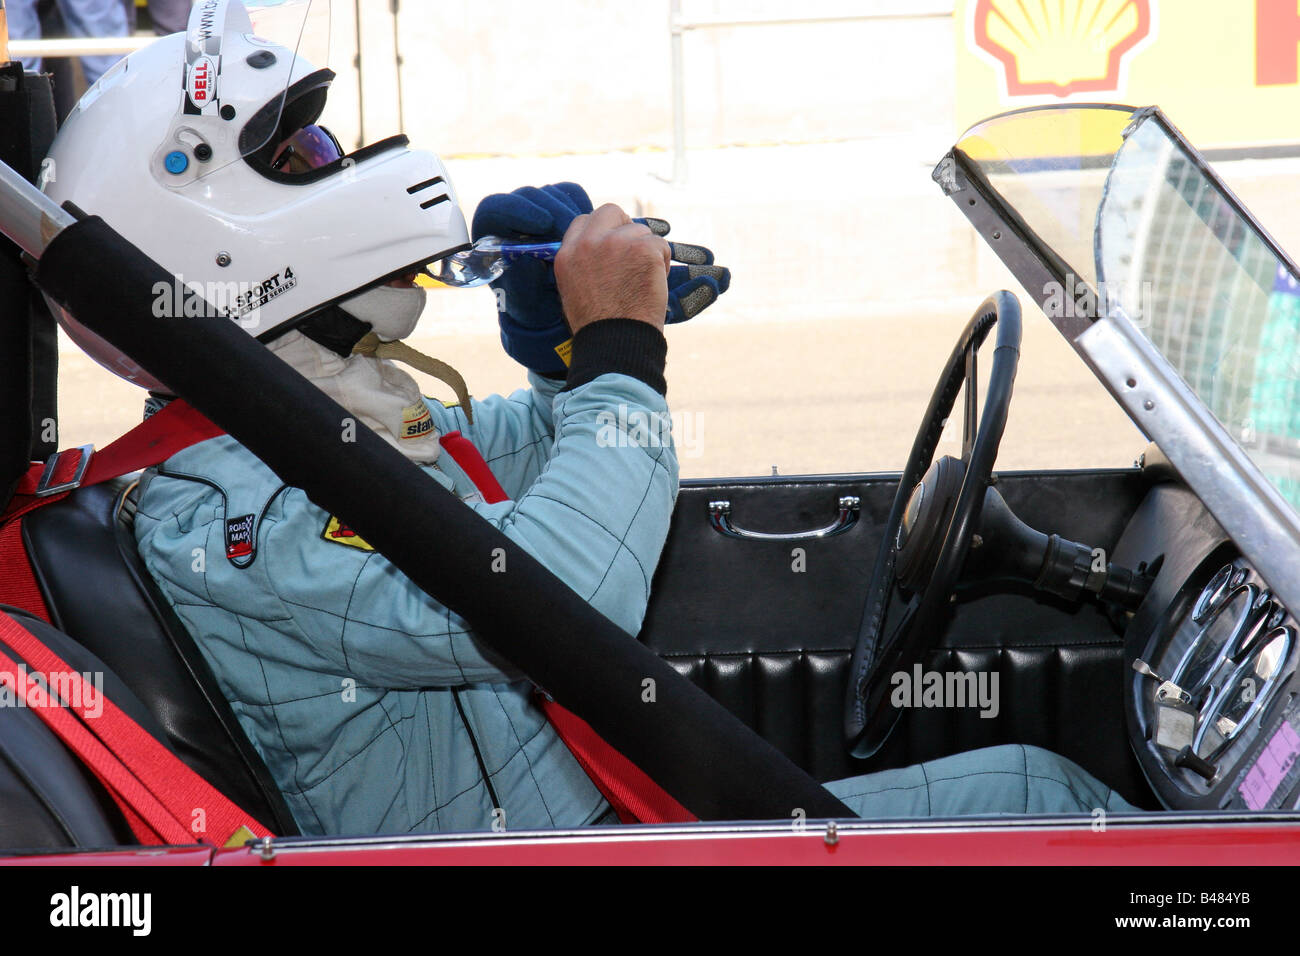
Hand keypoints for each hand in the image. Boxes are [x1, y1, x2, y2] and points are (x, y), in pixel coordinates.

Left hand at [472, 183, 591, 376]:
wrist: (552, 306)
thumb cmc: (532, 306)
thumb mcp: (526, 303)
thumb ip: (523, 283)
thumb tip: (528, 259)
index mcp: (492, 236)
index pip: (495, 209)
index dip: (518, 210)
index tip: (543, 224)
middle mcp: (512, 218)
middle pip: (528, 196)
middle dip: (552, 210)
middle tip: (570, 230)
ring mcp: (538, 210)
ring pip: (552, 193)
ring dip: (570, 211)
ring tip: (582, 236)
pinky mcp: (560, 208)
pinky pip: (572, 195)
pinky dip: (583, 208)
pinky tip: (591, 231)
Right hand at [555, 204, 669, 334]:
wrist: (616, 341)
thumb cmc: (599, 325)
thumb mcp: (575, 289)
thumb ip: (584, 262)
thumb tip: (603, 246)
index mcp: (567, 254)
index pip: (584, 222)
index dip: (602, 231)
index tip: (612, 245)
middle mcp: (588, 243)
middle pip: (611, 212)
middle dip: (625, 227)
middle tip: (634, 251)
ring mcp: (616, 244)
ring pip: (640, 231)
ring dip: (647, 250)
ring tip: (644, 279)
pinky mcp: (643, 249)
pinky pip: (660, 244)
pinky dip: (663, 262)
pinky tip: (655, 281)